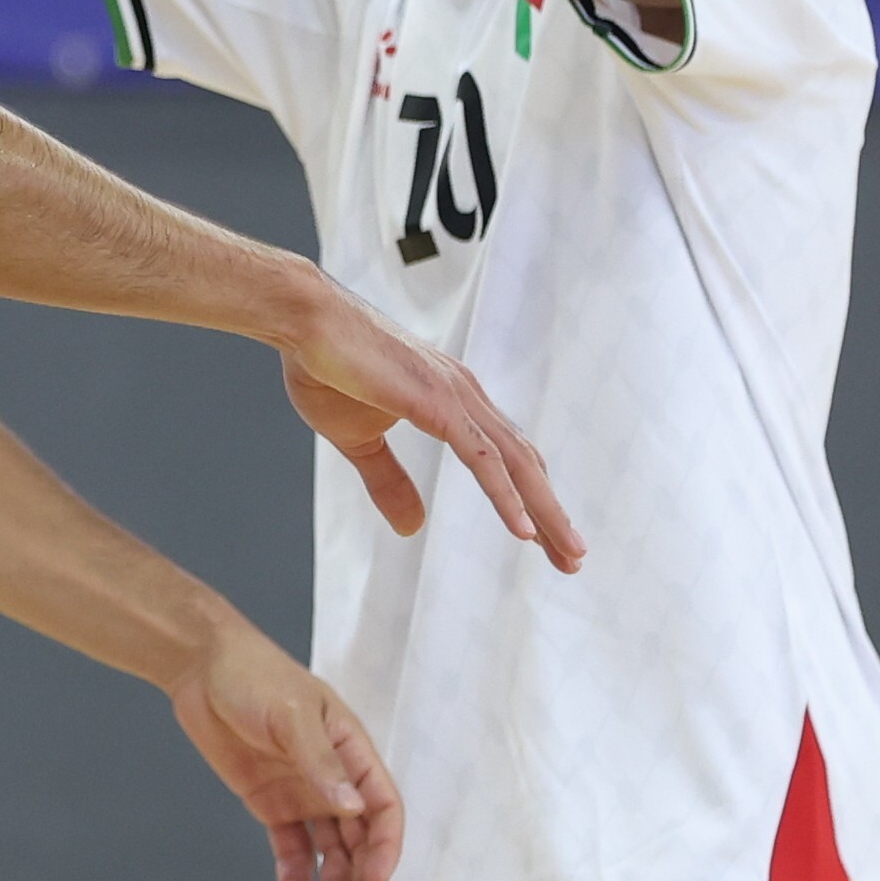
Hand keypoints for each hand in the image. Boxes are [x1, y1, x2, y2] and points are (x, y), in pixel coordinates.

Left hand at [165, 616, 404, 880]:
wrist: (201, 668)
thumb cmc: (255, 676)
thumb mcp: (292, 714)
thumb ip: (321, 762)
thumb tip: (353, 808)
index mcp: (352, 750)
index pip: (384, 807)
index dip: (385, 847)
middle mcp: (334, 778)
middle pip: (362, 838)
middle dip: (364, 878)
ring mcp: (304, 794)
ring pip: (330, 851)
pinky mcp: (272, 805)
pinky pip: (291, 850)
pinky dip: (293, 879)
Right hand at [275, 269, 582, 565]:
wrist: (304, 321)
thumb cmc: (326, 367)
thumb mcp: (359, 442)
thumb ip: (390, 482)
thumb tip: (413, 528)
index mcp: (452, 401)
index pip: (505, 458)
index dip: (530, 499)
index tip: (547, 541)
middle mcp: (466, 396)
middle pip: (524, 463)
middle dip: (552, 514)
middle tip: (575, 559)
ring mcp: (456, 397)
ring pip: (515, 464)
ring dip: (545, 512)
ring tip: (567, 554)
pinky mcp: (438, 402)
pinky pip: (481, 459)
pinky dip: (506, 496)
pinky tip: (524, 531)